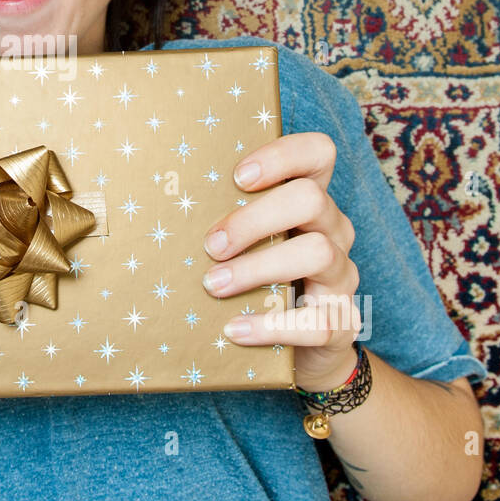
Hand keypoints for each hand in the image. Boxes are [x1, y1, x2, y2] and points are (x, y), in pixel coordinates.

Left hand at [202, 132, 360, 392]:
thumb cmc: (260, 280)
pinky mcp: (342, 322)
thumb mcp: (246, 244)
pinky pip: (317, 322)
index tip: (238, 177)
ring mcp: (342, 275)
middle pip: (310, 199)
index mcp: (311, 202)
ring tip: (213, 285)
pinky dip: (271, 326)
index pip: (319, 153)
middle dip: (254, 219)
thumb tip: (157, 202)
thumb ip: (223, 220)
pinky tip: (234, 329)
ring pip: (317, 253)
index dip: (283, 156)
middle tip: (212, 245)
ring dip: (257, 268)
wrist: (302, 347)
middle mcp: (334, 230)